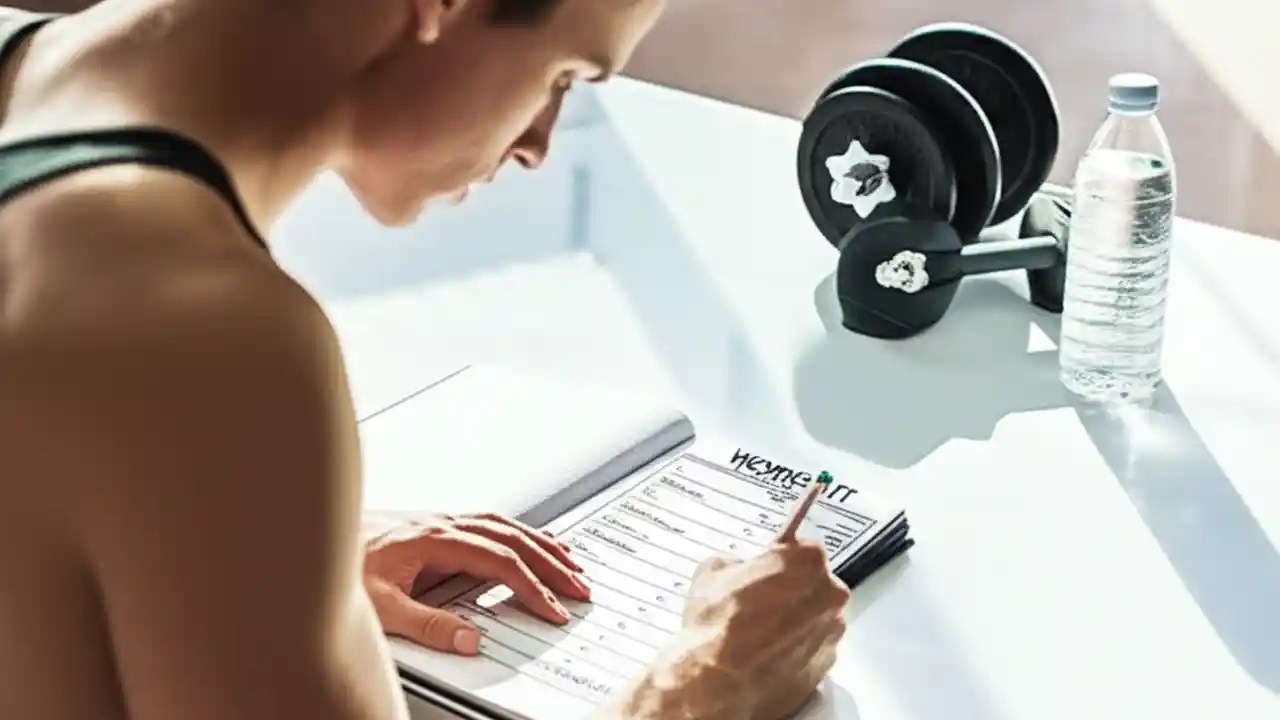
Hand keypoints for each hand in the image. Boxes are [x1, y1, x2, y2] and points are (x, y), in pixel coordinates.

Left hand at [361, 511, 590, 655]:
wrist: (311, 533)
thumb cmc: (342, 566)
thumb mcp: (380, 606)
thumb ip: (427, 625)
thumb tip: (472, 640)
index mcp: (435, 539)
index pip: (500, 563)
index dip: (532, 587)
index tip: (553, 609)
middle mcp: (443, 524)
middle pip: (512, 540)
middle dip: (551, 565)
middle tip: (580, 588)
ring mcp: (440, 520)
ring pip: (505, 526)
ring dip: (541, 544)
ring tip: (570, 562)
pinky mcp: (434, 524)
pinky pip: (490, 522)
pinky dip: (519, 532)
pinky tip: (529, 539)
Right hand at [597, 540, 849, 719]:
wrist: (719, 681)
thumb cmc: (718, 623)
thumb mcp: (712, 571)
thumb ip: (736, 562)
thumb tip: (737, 568)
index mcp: (808, 559)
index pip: (803, 550)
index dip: (781, 561)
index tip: (768, 570)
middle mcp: (830, 592)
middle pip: (815, 583)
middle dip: (792, 590)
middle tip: (761, 602)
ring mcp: (832, 631)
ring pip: (817, 616)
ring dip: (797, 620)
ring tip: (762, 632)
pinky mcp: (828, 663)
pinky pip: (815, 647)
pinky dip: (798, 648)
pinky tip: (770, 652)